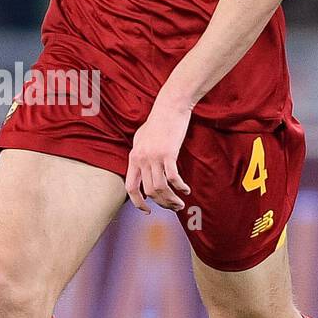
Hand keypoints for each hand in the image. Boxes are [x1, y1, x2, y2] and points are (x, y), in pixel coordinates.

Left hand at [126, 98, 191, 212]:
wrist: (170, 107)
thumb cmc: (158, 121)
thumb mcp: (141, 138)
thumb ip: (139, 155)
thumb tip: (140, 169)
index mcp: (133, 157)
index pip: (130, 187)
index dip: (137, 203)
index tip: (147, 210)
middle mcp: (141, 159)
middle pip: (149, 191)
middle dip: (161, 204)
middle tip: (172, 207)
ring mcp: (154, 157)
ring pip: (160, 188)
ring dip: (171, 199)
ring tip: (180, 203)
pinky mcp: (168, 153)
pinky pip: (173, 178)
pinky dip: (180, 187)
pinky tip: (186, 190)